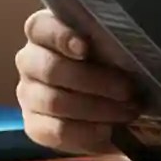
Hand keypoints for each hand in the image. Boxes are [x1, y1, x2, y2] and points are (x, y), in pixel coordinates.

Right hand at [15, 9, 140, 153]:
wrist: (113, 103)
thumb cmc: (115, 63)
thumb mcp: (116, 47)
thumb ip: (112, 40)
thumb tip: (132, 44)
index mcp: (45, 32)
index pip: (39, 28)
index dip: (60, 36)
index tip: (84, 47)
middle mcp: (30, 60)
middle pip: (51, 69)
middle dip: (95, 81)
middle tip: (128, 90)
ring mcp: (28, 94)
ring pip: (54, 102)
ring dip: (96, 108)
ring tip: (128, 111)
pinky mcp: (34, 125)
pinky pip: (55, 131)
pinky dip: (85, 133)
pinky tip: (108, 131)